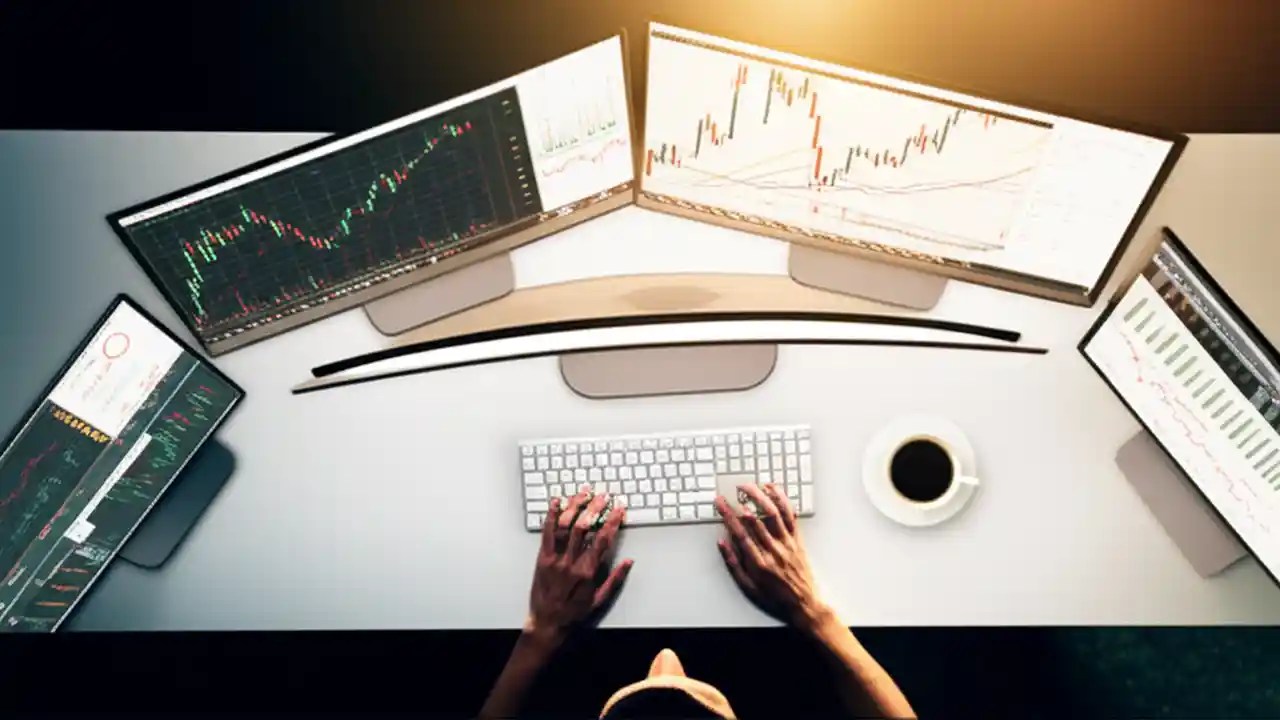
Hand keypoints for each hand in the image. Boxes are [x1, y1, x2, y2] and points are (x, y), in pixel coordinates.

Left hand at [524, 488, 633, 641]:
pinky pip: (547, 533)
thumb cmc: (574, 613)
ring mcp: (555, 558)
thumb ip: (615, 579)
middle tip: (603, 496)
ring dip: (575, 507)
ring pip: (565, 526)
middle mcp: (571, 562)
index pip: (603, 539)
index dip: (612, 521)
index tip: (619, 509)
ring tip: (583, 493)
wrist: (547, 622)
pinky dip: (551, 516)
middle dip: (594, 508)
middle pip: (584, 527)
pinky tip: (556, 503)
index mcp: (588, 571)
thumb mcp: (600, 599)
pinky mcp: (542, 558)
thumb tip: (629, 561)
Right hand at [716, 484, 827, 629]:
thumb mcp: (748, 587)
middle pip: (755, 518)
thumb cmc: (775, 598)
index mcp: (758, 562)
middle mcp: (772, 549)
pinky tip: (773, 490)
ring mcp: (786, 543)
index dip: (727, 514)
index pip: (739, 531)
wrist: (804, 604)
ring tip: (750, 486)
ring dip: (760, 496)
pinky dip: (782, 500)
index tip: (720, 502)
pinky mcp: (797, 540)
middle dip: (741, 500)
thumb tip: (722, 543)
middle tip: (732, 489)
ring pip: (772, 513)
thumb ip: (733, 564)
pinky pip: (790, 516)